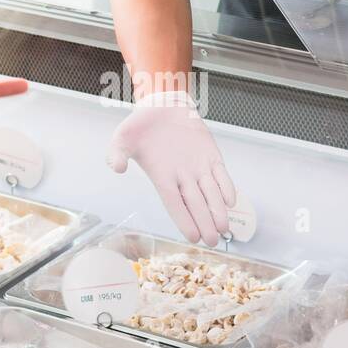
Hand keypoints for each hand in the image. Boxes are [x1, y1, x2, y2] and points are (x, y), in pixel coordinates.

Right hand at [107, 95, 235, 245]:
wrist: (161, 105)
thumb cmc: (140, 126)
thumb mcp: (122, 138)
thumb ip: (116, 154)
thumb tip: (116, 169)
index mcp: (162, 177)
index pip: (174, 204)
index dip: (183, 220)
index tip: (192, 237)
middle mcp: (182, 177)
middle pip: (195, 204)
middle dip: (205, 222)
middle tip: (213, 241)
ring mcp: (198, 167)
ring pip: (211, 193)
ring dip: (218, 210)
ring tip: (223, 228)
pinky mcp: (210, 154)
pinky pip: (221, 174)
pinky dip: (226, 186)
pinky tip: (230, 200)